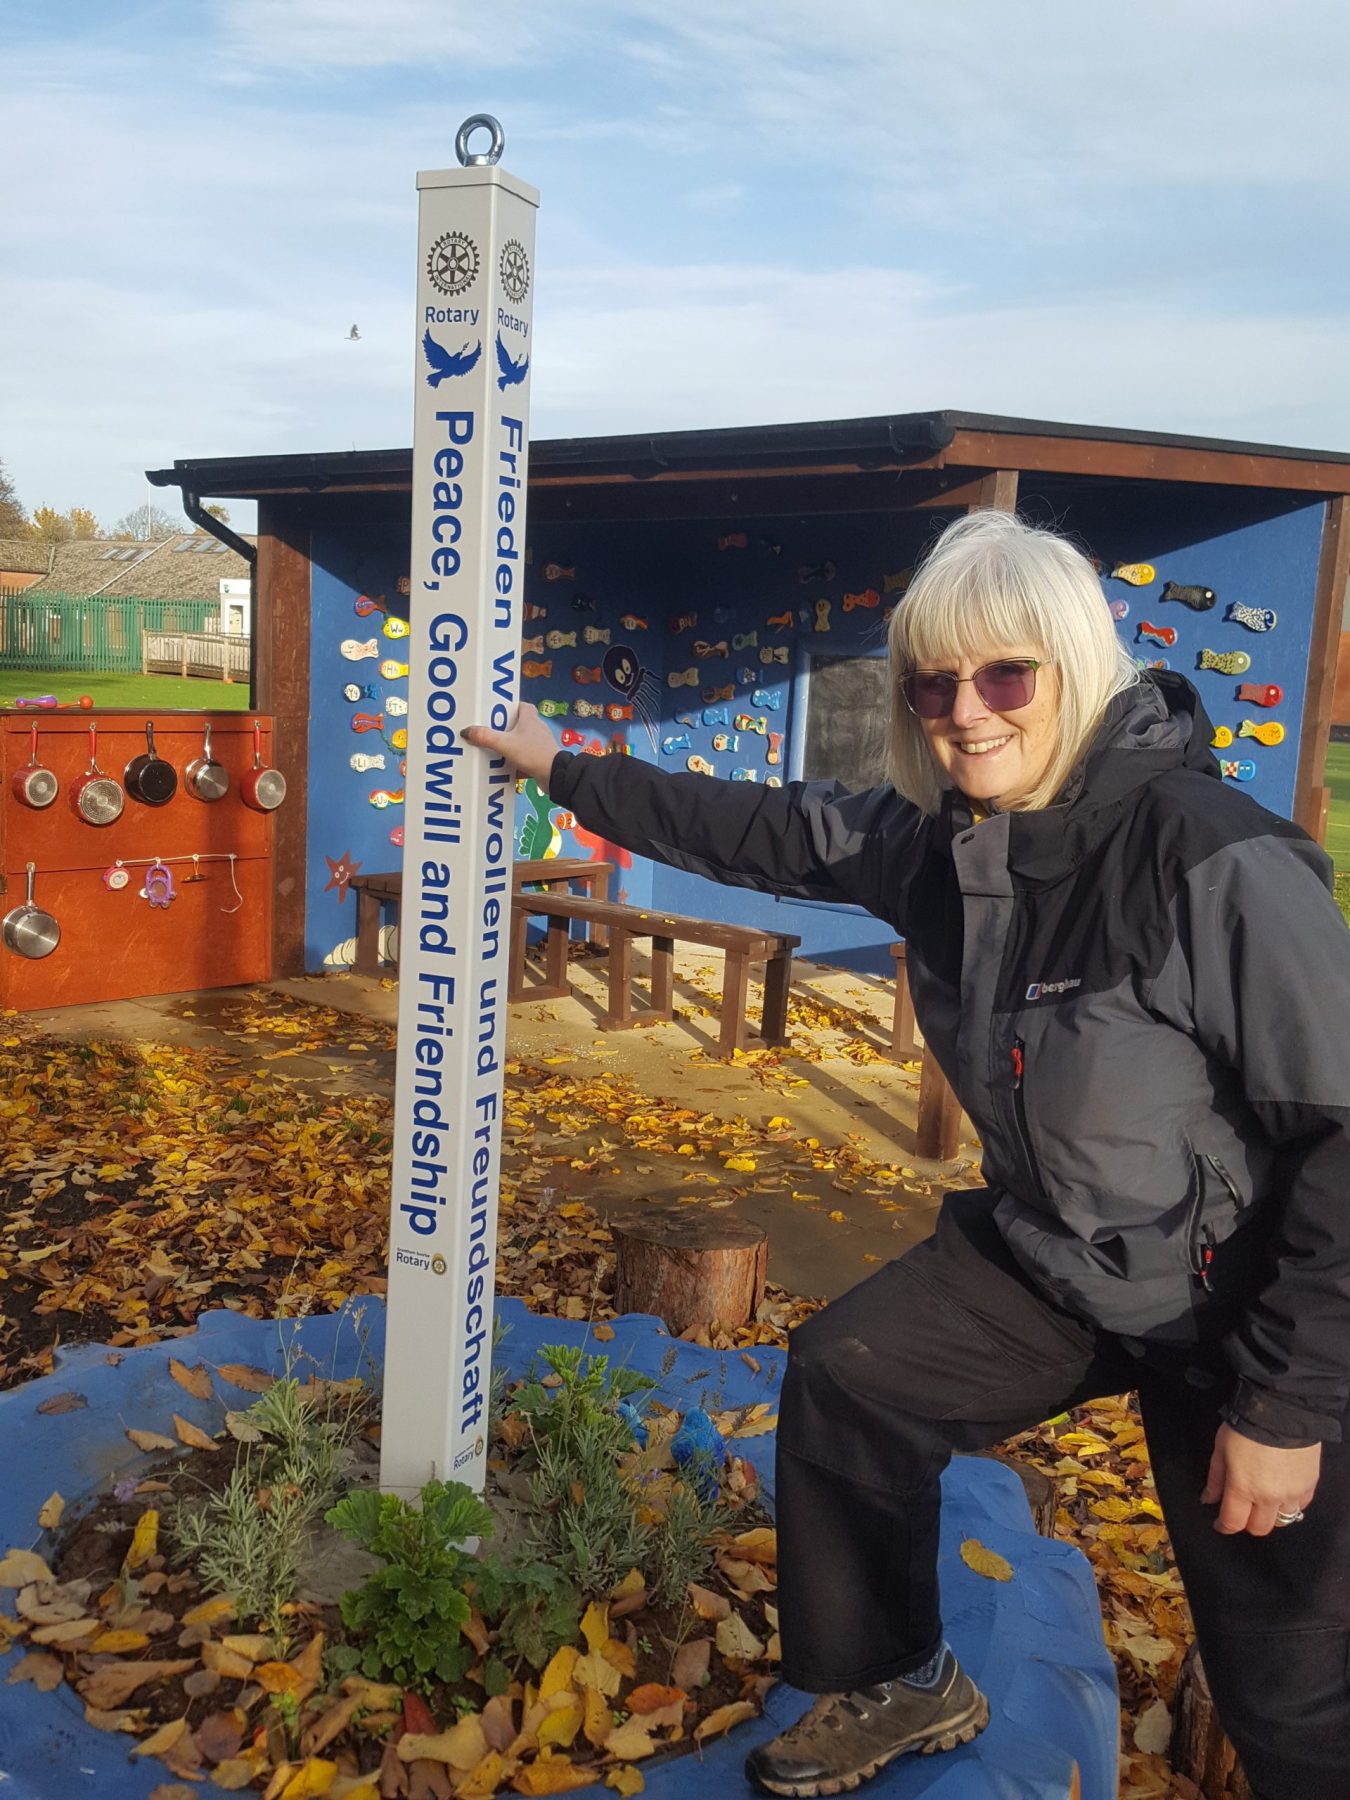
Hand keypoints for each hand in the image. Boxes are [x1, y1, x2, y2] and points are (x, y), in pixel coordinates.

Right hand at [462, 703, 558, 785]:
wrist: (555, 775)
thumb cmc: (534, 754)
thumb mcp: (505, 744)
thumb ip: (486, 737)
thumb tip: (467, 731)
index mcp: (530, 720)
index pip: (522, 706)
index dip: (511, 706)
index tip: (497, 710)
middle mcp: (537, 730)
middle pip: (520, 724)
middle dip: (506, 728)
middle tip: (490, 731)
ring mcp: (540, 745)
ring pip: (522, 741)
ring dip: (510, 745)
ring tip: (495, 750)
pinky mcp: (540, 759)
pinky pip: (525, 757)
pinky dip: (515, 761)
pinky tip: (505, 766)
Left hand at [1201, 1422, 1320, 1535]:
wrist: (1282, 1411)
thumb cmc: (1246, 1427)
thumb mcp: (1221, 1449)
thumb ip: (1215, 1478)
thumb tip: (1208, 1499)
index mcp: (1243, 1488)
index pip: (1233, 1522)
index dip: (1224, 1526)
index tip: (1220, 1524)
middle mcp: (1268, 1497)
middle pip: (1259, 1528)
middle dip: (1247, 1523)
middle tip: (1243, 1510)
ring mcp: (1291, 1494)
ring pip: (1281, 1521)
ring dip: (1269, 1516)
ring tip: (1263, 1502)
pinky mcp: (1309, 1486)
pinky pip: (1300, 1507)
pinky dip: (1289, 1505)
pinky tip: (1282, 1493)